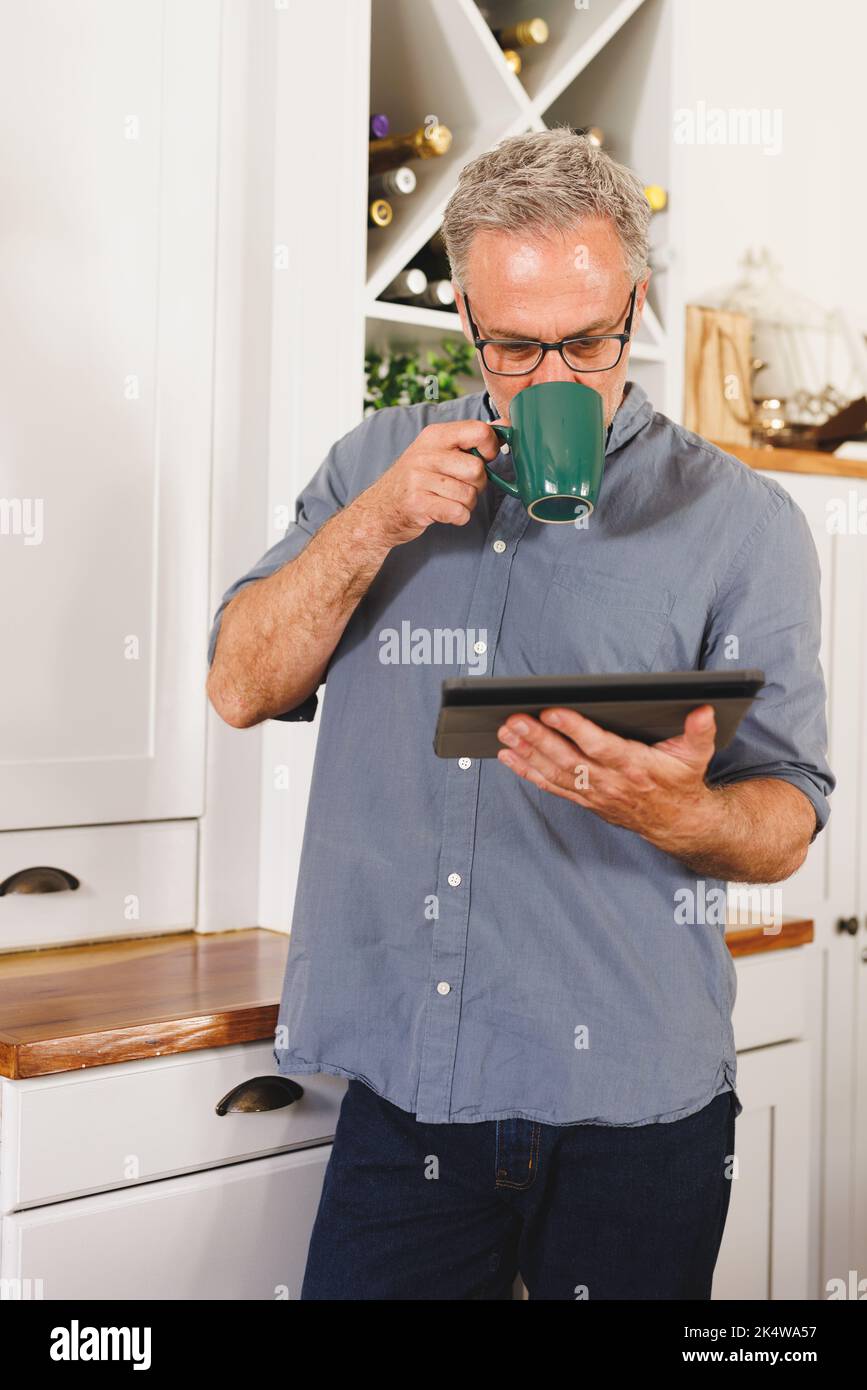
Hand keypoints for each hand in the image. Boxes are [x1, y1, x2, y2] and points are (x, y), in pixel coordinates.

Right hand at [352, 418, 506, 547]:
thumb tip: (505, 425)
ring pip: (470, 495)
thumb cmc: (416, 481)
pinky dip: (458, 518)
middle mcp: (425, 454)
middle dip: (478, 484)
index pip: (479, 431)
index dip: (490, 448)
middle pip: (477, 469)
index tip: (484, 458)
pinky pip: (459, 513)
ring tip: (448, 500)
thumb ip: (469, 439)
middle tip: (461, 486)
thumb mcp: (437, 452)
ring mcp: (419, 478)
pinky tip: (444, 512)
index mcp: (434, 435)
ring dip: (466, 504)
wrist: (379, 510)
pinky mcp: (417, 503)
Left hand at [496, 704, 717, 841]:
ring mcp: (594, 793)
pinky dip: (528, 772)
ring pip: (554, 773)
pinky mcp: (585, 800)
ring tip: (505, 734)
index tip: (552, 711)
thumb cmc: (682, 783)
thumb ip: (700, 731)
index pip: (599, 745)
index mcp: (634, 765)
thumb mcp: (697, 755)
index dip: (574, 728)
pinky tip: (509, 757)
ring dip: (527, 753)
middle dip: (538, 739)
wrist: (678, 823)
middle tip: (514, 720)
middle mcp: (610, 781)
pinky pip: (551, 787)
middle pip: (567, 759)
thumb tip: (704, 710)